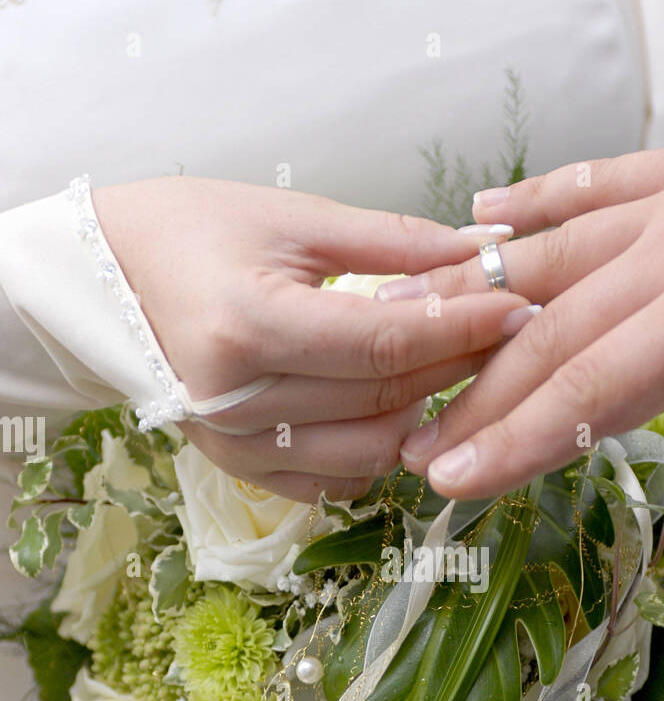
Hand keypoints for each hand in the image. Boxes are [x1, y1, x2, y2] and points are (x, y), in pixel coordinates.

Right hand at [92, 177, 530, 501]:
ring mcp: (233, 447)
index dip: (462, 326)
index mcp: (247, 326)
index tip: (518, 304)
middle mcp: (236, 401)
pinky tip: (392, 408)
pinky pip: (335, 483)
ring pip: (370, 453)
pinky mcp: (238, 471)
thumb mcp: (294, 217)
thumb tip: (483, 248)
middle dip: (458, 365)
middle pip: (384, 399)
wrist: (108, 280)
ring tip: (450, 367)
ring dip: (424, 414)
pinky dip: (377, 452)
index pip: (383, 342)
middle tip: (506, 331)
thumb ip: (392, 242)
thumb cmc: (195, 231)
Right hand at [388, 96, 663, 577]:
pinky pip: (597, 179)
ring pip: (554, 253)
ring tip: (409, 339)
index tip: (450, 480)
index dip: (514, 440)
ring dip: (476, 301)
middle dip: (475, 393)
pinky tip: (481, 216)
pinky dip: (535, 199)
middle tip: (415, 442)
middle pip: (550, 331)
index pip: (590, 390)